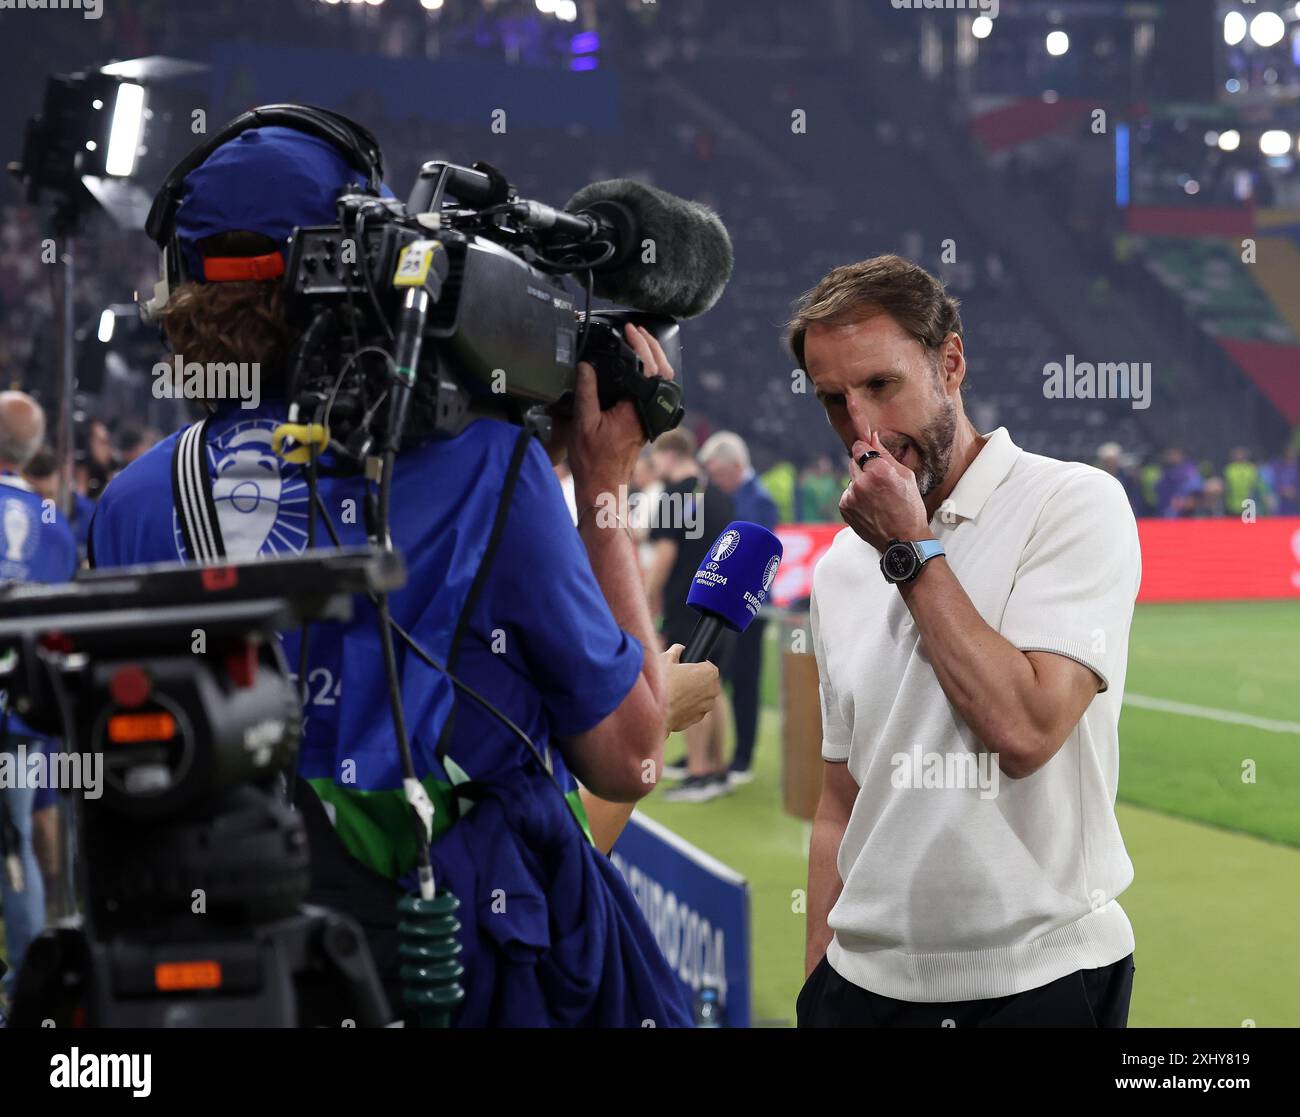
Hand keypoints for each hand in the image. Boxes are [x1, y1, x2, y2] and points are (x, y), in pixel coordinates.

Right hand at [568, 323, 674, 501]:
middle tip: (637, 330)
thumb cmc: (593, 460)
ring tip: (639, 343)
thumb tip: (585, 365)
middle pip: (663, 372)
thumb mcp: (583, 422)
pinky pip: (654, 393)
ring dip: (654, 360)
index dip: (640, 344)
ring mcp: (650, 417)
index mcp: (636, 409)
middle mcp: (648, 412)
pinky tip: (637, 368)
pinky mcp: (646, 422)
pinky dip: (650, 375)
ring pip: (662, 382)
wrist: (603, 486)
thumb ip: (586, 391)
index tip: (629, 330)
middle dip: (652, 347)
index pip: (647, 367)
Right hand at [662, 643, 719, 733]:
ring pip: (700, 697)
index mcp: (709, 673)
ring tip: (673, 691)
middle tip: (677, 678)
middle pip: (706, 682)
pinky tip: (672, 703)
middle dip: (695, 679)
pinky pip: (693, 709)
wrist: (653, 712)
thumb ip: (676, 651)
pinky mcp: (697, 719)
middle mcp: (712, 691)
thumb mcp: (666, 658)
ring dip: (691, 694)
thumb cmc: (661, 683)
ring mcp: (706, 707)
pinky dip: (685, 706)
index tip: (685, 666)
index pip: (708, 665)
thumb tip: (679, 649)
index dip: (696, 665)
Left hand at [839, 431, 930, 551]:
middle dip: (864, 466)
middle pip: (853, 461)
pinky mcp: (844, 508)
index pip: (859, 447)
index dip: (866, 450)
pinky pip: (848, 494)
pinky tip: (871, 507)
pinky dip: (856, 497)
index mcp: (879, 471)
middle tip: (880, 481)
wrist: (903, 540)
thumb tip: (872, 437)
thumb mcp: (905, 476)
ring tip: (878, 498)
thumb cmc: (910, 508)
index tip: (871, 455)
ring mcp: (850, 497)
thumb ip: (885, 454)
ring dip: (860, 483)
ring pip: (851, 479)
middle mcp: (861, 482)